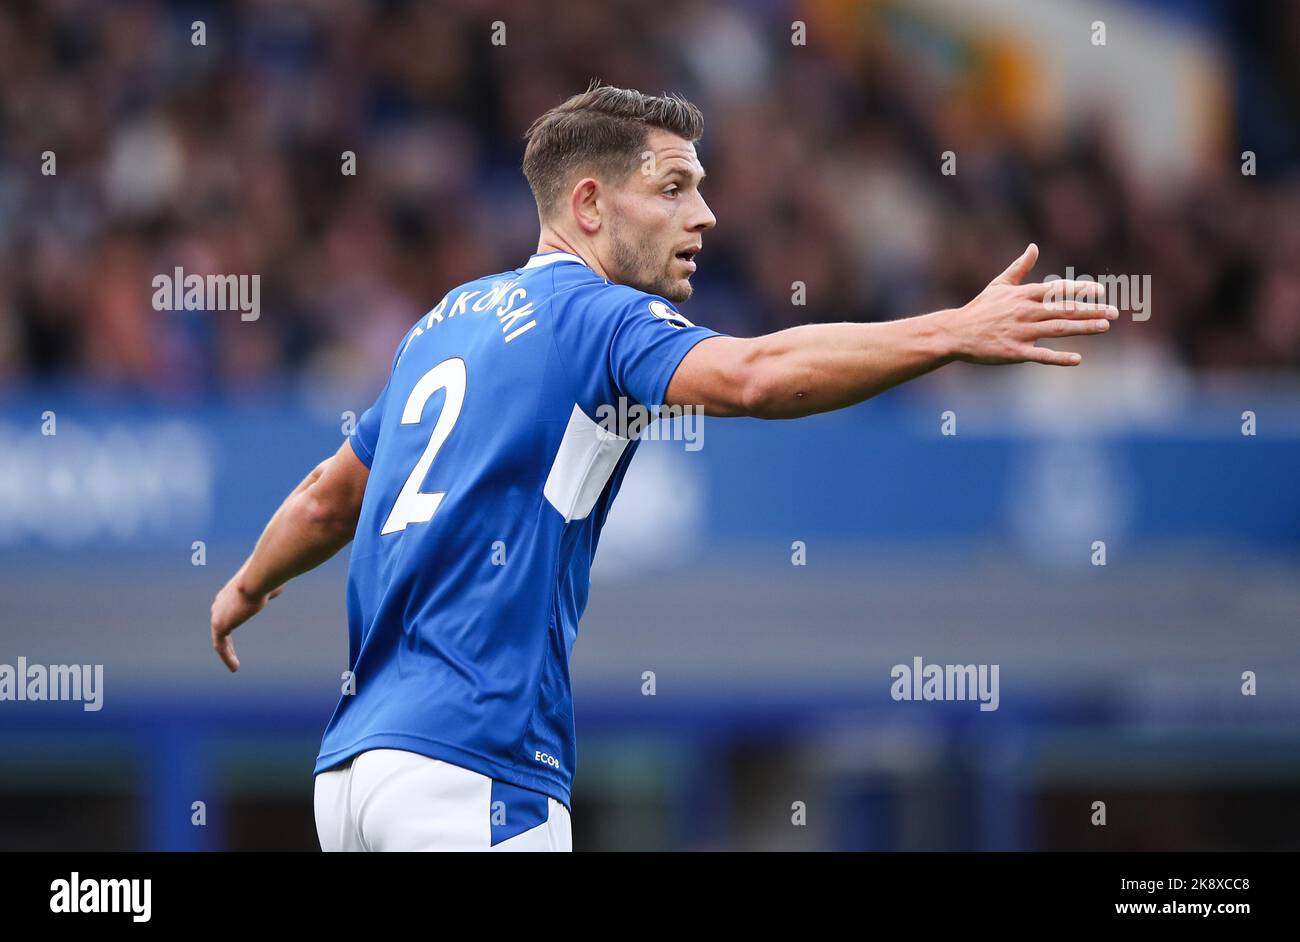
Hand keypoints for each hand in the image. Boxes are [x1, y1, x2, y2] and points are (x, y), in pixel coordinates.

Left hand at [210, 576, 280, 671]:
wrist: (256, 579)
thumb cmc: (266, 579)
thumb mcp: (269, 584)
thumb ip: (269, 589)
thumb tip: (277, 587)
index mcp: (228, 594)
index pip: (226, 610)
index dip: (231, 621)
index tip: (235, 631)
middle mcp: (219, 604)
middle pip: (220, 626)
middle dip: (225, 640)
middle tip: (231, 652)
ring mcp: (217, 615)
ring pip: (220, 639)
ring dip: (227, 652)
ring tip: (234, 665)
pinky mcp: (219, 625)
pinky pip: (220, 646)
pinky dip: (227, 657)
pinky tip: (234, 667)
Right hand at [944, 244, 1117, 365]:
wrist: (955, 333)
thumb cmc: (980, 308)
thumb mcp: (999, 284)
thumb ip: (1019, 267)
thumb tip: (1033, 247)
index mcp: (1023, 295)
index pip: (1058, 290)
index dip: (1081, 290)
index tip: (1102, 291)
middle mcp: (1025, 311)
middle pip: (1064, 309)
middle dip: (1092, 310)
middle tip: (1115, 313)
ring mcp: (1020, 332)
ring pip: (1058, 329)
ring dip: (1083, 327)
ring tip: (1104, 326)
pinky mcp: (1014, 352)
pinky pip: (1040, 355)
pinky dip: (1059, 357)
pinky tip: (1077, 359)